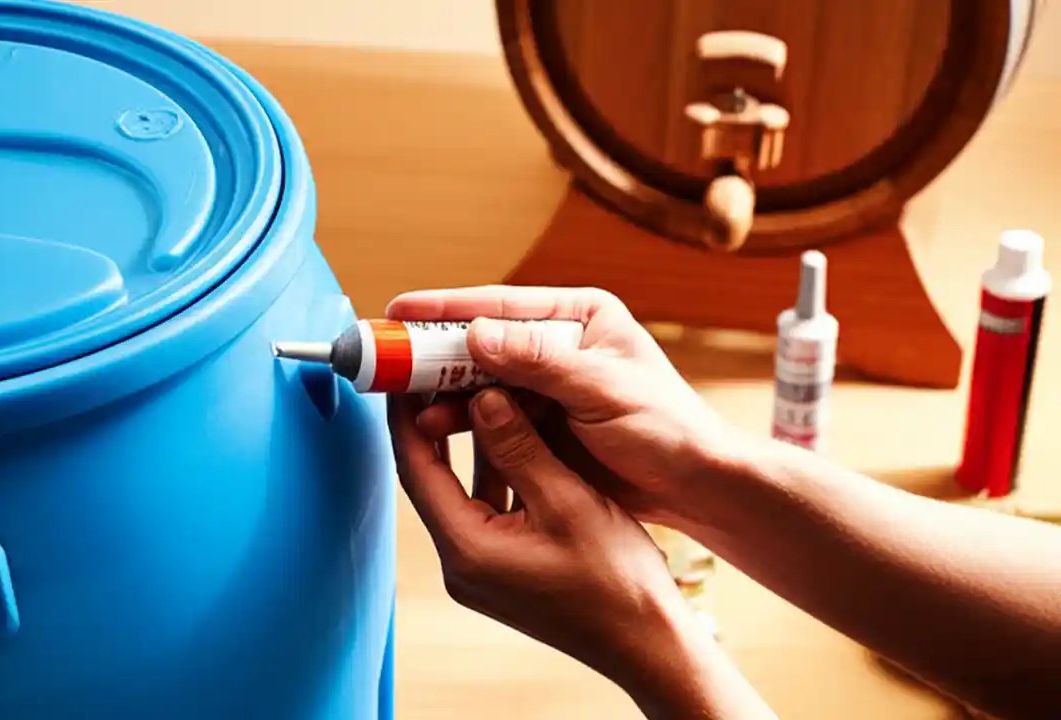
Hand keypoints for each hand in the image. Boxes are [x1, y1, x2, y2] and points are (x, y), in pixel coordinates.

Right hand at [387, 285, 739, 527]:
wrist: (696, 487)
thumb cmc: (668, 429)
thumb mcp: (603, 390)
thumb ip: (540, 363)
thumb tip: (475, 335)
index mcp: (579, 317)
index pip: (502, 307)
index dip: (446, 309)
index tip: (399, 311)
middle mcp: (557, 345)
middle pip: (481, 343)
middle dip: (435, 356)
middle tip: (388, 364)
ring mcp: (546, 385)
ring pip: (479, 382)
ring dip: (445, 395)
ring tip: (416, 413)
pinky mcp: (540, 423)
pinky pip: (489, 416)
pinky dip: (463, 422)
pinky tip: (439, 432)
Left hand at [389, 389, 772, 717]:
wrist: (650, 643)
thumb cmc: (616, 581)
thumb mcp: (567, 499)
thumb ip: (518, 447)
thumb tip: (480, 398)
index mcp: (467, 549)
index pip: (416, 469)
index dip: (405, 416)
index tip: (404, 374)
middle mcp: (462, 564)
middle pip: (433, 479)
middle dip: (434, 425)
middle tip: (435, 374)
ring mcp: (482, 570)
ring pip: (462, 491)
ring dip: (471, 446)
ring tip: (476, 392)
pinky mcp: (504, 569)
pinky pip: (487, 507)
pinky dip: (496, 471)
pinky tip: (513, 435)